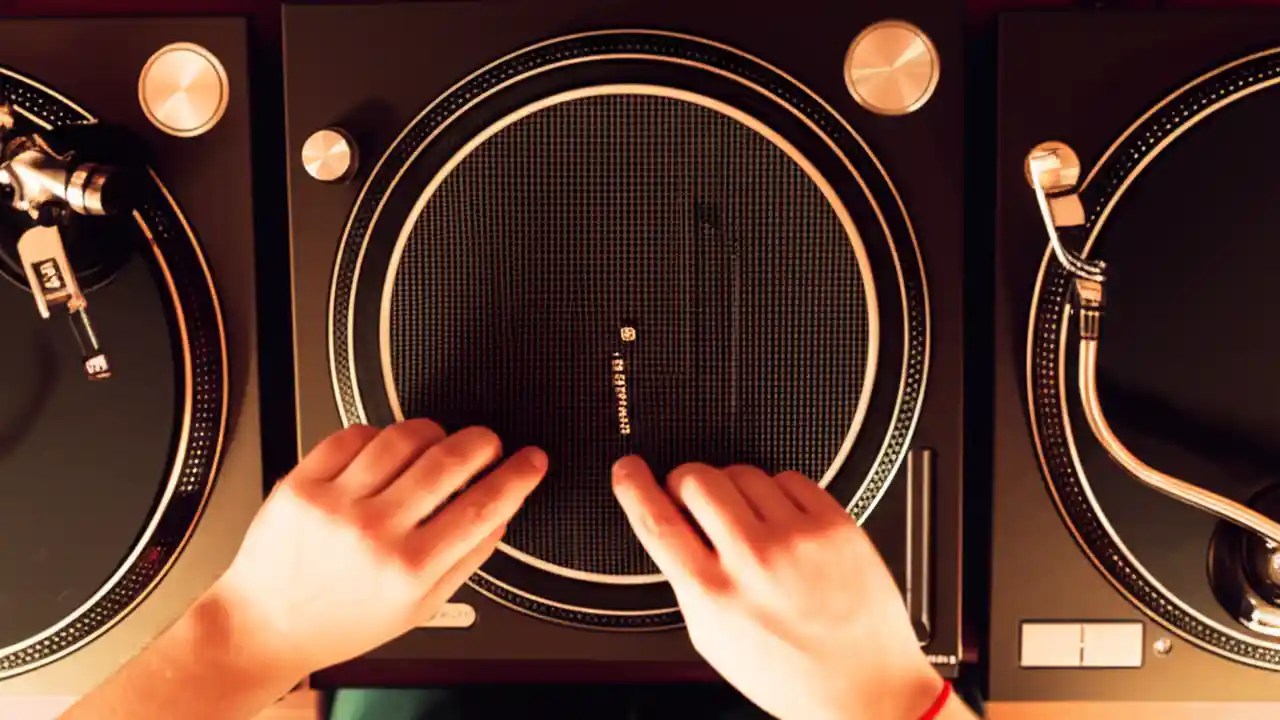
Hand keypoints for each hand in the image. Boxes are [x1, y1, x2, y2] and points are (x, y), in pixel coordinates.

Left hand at [206, 420, 546, 679]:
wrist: (264, 626)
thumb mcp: (418, 608)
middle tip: (489, 444)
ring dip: (434, 432)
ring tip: (438, 444)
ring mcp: (335, 504)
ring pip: (404, 436)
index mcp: (409, 569)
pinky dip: (380, 433)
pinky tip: (385, 451)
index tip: (532, 460)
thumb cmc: (340, 621)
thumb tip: (500, 514)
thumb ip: (466, 560)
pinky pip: (355, 434)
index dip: (518, 476)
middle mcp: (373, 532)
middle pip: (449, 460)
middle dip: (483, 441)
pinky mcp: (302, 483)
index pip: (482, 507)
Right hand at [612, 457, 945, 719]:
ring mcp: (797, 538)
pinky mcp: (835, 525)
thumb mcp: (714, 640)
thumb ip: (690, 582)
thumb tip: (672, 529)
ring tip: (747, 521)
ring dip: (732, 487)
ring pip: (742, 472)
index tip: (629, 470)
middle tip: (691, 496)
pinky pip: (789, 478)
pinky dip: (778, 492)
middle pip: (696, 479)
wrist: (867, 688)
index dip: (633, 485)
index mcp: (713, 595)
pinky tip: (783, 521)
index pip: (656, 520)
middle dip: (684, 481)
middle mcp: (753, 561)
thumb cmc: (793, 675)